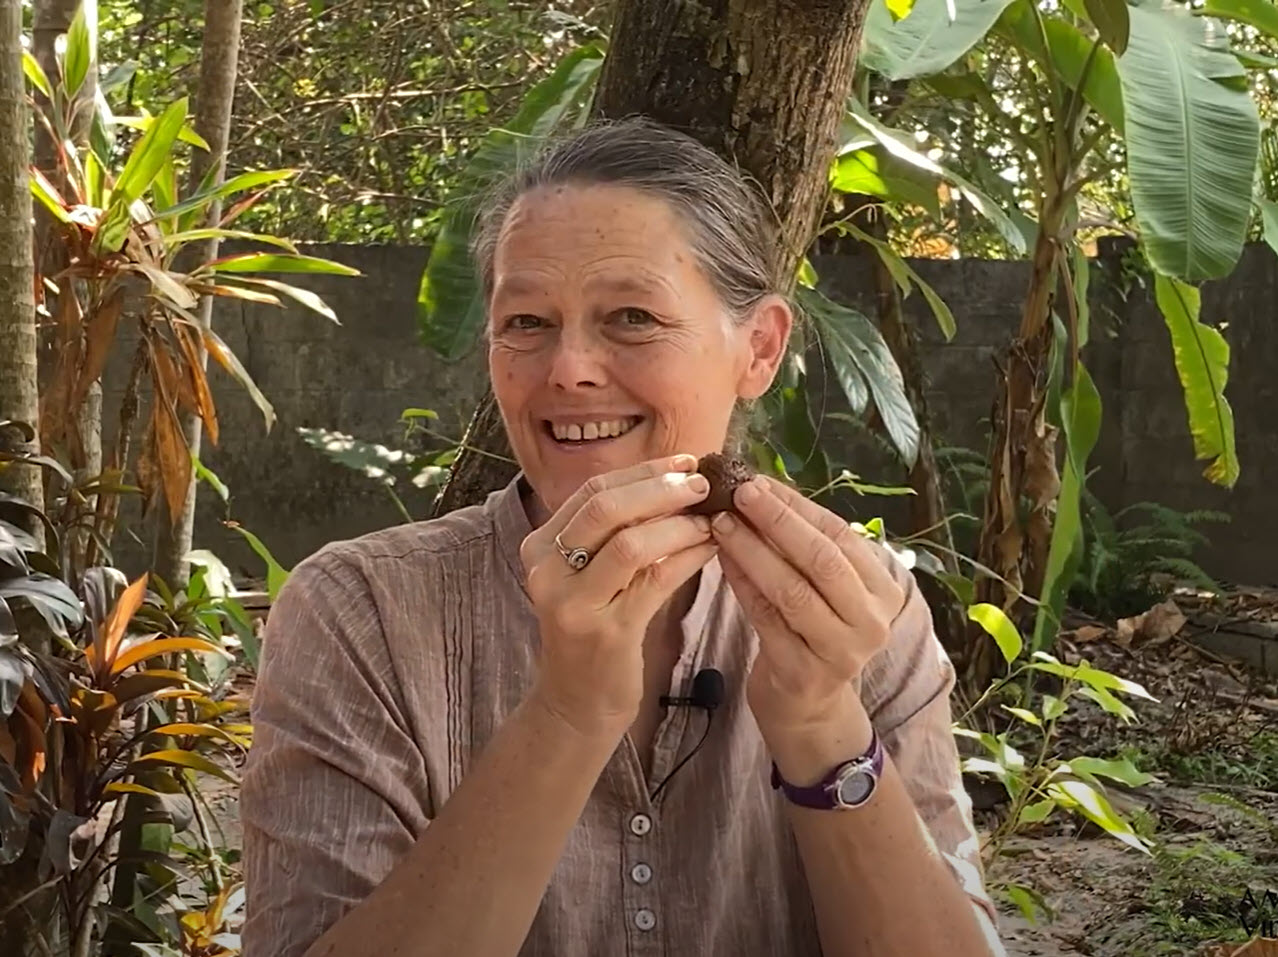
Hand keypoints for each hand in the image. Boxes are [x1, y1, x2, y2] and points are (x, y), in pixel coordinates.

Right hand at [521, 455, 716, 736]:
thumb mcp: (594, 575)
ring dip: (679, 525)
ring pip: (630, 544)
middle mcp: (547, 570)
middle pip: (605, 507)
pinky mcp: (603, 633)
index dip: (643, 471)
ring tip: (712, 518)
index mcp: (540, 546)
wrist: (577, 703)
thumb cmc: (595, 630)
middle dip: (660, 488)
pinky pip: (654, 582)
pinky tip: (711, 549)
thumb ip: (618, 532)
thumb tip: (676, 482)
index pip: (593, 490)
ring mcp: (571, 603)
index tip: (686, 462)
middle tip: (703, 483)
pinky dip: (687, 558)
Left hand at [710, 476, 902, 747]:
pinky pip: (766, 618)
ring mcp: (840, 651)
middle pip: (822, 560)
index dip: (797, 506)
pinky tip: (721, 559)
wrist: (808, 706)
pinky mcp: (803, 673)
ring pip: (792, 590)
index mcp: (884, 590)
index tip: (759, 480)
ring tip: (721, 522)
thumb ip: (804, 545)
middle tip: (739, 492)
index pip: (840, 536)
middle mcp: (871, 621)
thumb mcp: (824, 589)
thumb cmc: (812, 631)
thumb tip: (760, 486)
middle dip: (777, 521)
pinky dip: (742, 584)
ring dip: (752, 550)